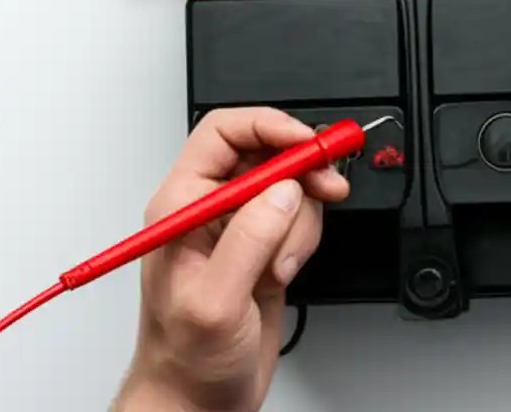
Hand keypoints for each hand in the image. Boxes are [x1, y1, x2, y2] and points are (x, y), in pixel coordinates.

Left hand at [113, 108, 348, 411]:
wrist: (199, 397)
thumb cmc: (185, 358)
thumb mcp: (214, 300)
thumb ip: (248, 239)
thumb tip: (282, 191)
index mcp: (182, 205)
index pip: (223, 133)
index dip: (268, 125)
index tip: (306, 142)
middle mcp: (210, 209)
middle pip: (266, 152)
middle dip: (302, 169)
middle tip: (328, 183)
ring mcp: (240, 228)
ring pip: (291, 187)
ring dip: (302, 222)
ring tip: (284, 262)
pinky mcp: (265, 246)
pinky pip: (300, 219)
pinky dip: (305, 241)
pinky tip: (285, 271)